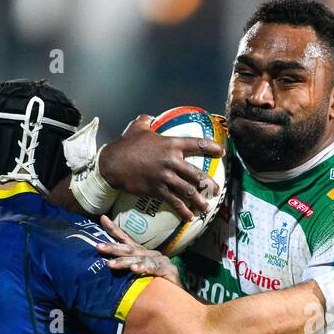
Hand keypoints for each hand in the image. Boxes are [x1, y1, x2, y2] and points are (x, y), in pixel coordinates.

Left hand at [95, 215, 181, 285]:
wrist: (177, 298)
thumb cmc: (155, 287)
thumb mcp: (137, 276)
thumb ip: (125, 269)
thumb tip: (105, 266)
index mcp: (143, 253)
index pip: (127, 240)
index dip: (115, 229)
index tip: (103, 219)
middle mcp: (151, 254)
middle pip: (130, 249)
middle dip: (113, 247)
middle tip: (99, 247)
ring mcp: (160, 261)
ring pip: (139, 259)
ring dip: (124, 262)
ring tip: (110, 264)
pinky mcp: (168, 270)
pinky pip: (153, 268)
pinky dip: (144, 268)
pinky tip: (134, 270)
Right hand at [98, 115, 224, 220]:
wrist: (112, 163)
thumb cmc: (126, 145)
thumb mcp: (137, 128)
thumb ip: (146, 121)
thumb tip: (149, 117)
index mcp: (171, 144)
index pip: (197, 143)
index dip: (211, 147)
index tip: (221, 152)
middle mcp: (171, 161)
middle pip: (196, 174)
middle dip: (209, 184)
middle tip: (216, 190)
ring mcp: (165, 177)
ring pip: (188, 191)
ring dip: (199, 200)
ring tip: (206, 207)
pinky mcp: (157, 189)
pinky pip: (173, 202)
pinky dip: (182, 210)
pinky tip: (188, 217)